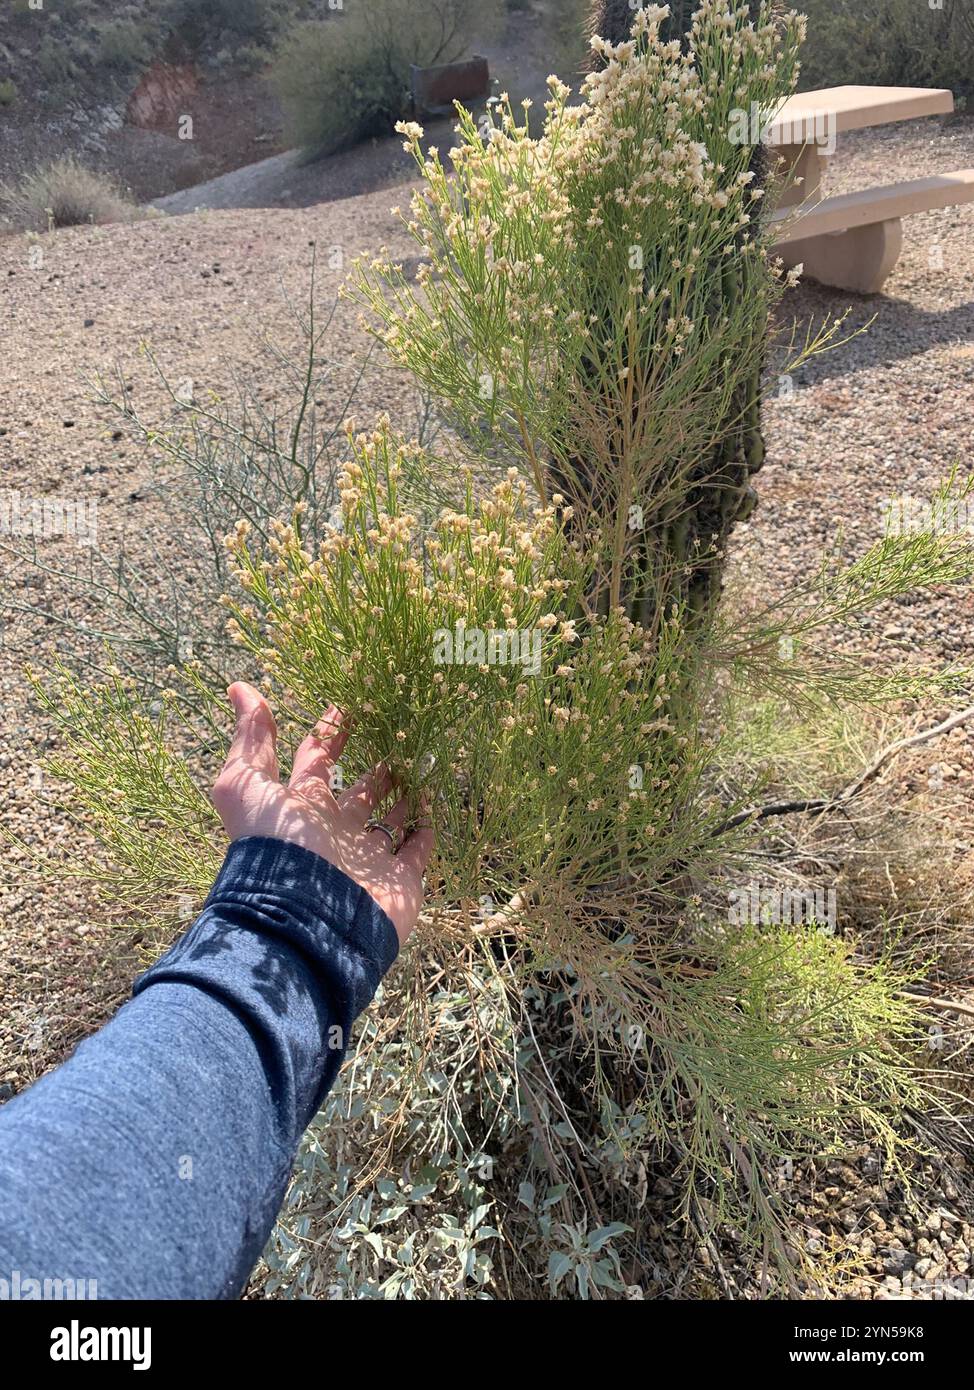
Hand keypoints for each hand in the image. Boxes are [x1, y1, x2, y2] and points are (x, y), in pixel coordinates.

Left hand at [210, 682, 432, 943]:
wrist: (305, 923)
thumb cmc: (275, 848)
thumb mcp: (246, 785)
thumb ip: (250, 739)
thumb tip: (237, 686)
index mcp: (300, 806)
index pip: (316, 762)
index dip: (329, 734)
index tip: (348, 706)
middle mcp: (333, 830)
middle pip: (358, 791)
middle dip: (375, 766)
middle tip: (399, 735)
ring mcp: (367, 856)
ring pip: (390, 818)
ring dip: (404, 794)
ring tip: (424, 765)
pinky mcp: (398, 881)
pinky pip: (416, 852)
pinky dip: (426, 832)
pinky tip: (436, 809)